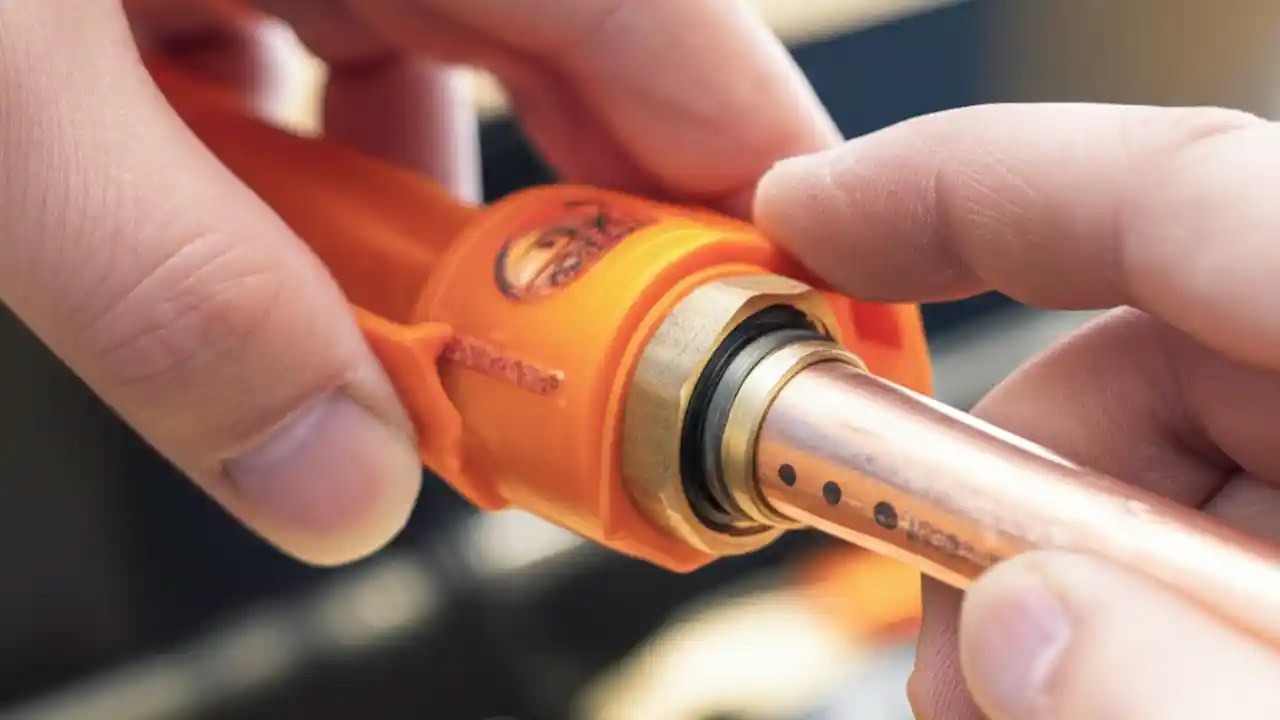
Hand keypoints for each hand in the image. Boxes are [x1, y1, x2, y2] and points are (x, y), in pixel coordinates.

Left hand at [0, 0, 836, 565]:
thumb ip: (164, 288)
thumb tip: (327, 487)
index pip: (693, 70)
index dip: (777, 232)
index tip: (806, 371)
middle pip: (590, 116)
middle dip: (599, 297)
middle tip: (604, 445)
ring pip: (459, 123)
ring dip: (442, 273)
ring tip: (423, 390)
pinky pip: (345, 97)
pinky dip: (327, 208)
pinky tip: (279, 276)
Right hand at [754, 104, 1279, 717]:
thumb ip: (1178, 688)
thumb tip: (1022, 626)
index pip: (1176, 188)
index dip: (960, 184)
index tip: (802, 222)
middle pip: (1143, 343)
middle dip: (990, 470)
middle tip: (941, 622)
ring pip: (1164, 449)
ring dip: (1042, 562)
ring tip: (1008, 694)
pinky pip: (1214, 525)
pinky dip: (1125, 601)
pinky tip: (1093, 688)